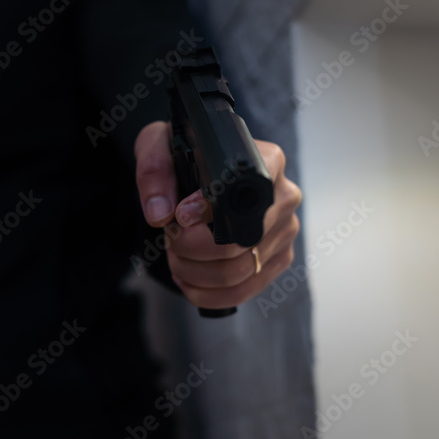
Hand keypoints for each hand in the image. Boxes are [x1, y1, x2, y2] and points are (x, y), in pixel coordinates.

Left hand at [134, 121, 301, 309]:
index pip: (241, 198)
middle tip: (170, 236)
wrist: (199, 167)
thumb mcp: (159, 145)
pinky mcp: (277, 259)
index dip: (206, 214)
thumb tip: (161, 214)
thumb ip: (155, 172)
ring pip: (236, 273)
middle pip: (235, 245)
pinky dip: (207, 293)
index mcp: (265, 161)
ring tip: (176, 255)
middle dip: (189, 248)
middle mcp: (283, 196)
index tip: (180, 217)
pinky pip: (243, 291)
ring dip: (193, 273)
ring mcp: (284, 231)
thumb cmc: (185, 152)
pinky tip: (188, 278)